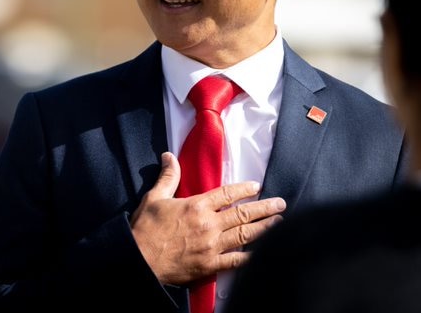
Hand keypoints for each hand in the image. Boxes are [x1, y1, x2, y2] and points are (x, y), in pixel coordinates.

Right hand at [130, 152, 285, 284]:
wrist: (139, 260)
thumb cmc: (145, 229)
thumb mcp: (154, 197)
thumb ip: (167, 177)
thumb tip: (169, 156)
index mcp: (196, 206)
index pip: (227, 194)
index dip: (244, 189)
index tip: (256, 186)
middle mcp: (208, 224)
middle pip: (243, 214)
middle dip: (264, 208)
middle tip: (280, 203)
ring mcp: (212, 246)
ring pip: (245, 235)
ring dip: (264, 228)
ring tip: (279, 222)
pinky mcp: (210, 265)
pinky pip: (236, 261)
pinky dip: (251, 256)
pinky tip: (264, 252)